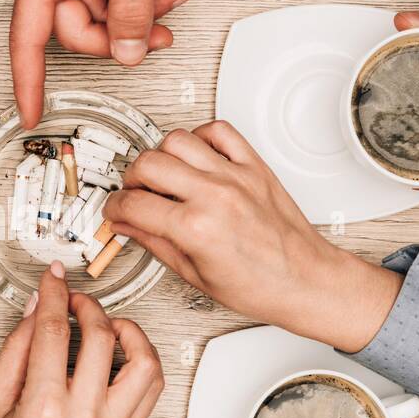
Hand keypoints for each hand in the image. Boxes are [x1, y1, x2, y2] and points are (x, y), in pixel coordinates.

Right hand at [0, 262, 163, 417]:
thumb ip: (15, 353)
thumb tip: (34, 310)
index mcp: (44, 409)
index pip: (52, 332)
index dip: (52, 294)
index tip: (52, 278)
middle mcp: (84, 417)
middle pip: (100, 336)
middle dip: (86, 305)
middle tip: (72, 299)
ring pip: (143, 359)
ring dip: (127, 330)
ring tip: (106, 324)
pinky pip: (152, 386)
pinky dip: (142, 358)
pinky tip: (120, 352)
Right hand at [104, 122, 403, 353]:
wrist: (305, 280)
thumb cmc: (260, 286)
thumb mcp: (194, 275)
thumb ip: (154, 243)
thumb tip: (128, 225)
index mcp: (195, 229)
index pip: (133, 204)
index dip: (114, 208)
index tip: (115, 212)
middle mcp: (214, 195)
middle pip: (148, 164)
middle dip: (132, 180)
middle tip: (136, 195)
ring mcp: (235, 176)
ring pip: (177, 139)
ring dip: (162, 156)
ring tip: (166, 176)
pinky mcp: (254, 166)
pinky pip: (219, 131)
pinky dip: (200, 138)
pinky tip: (196, 158)